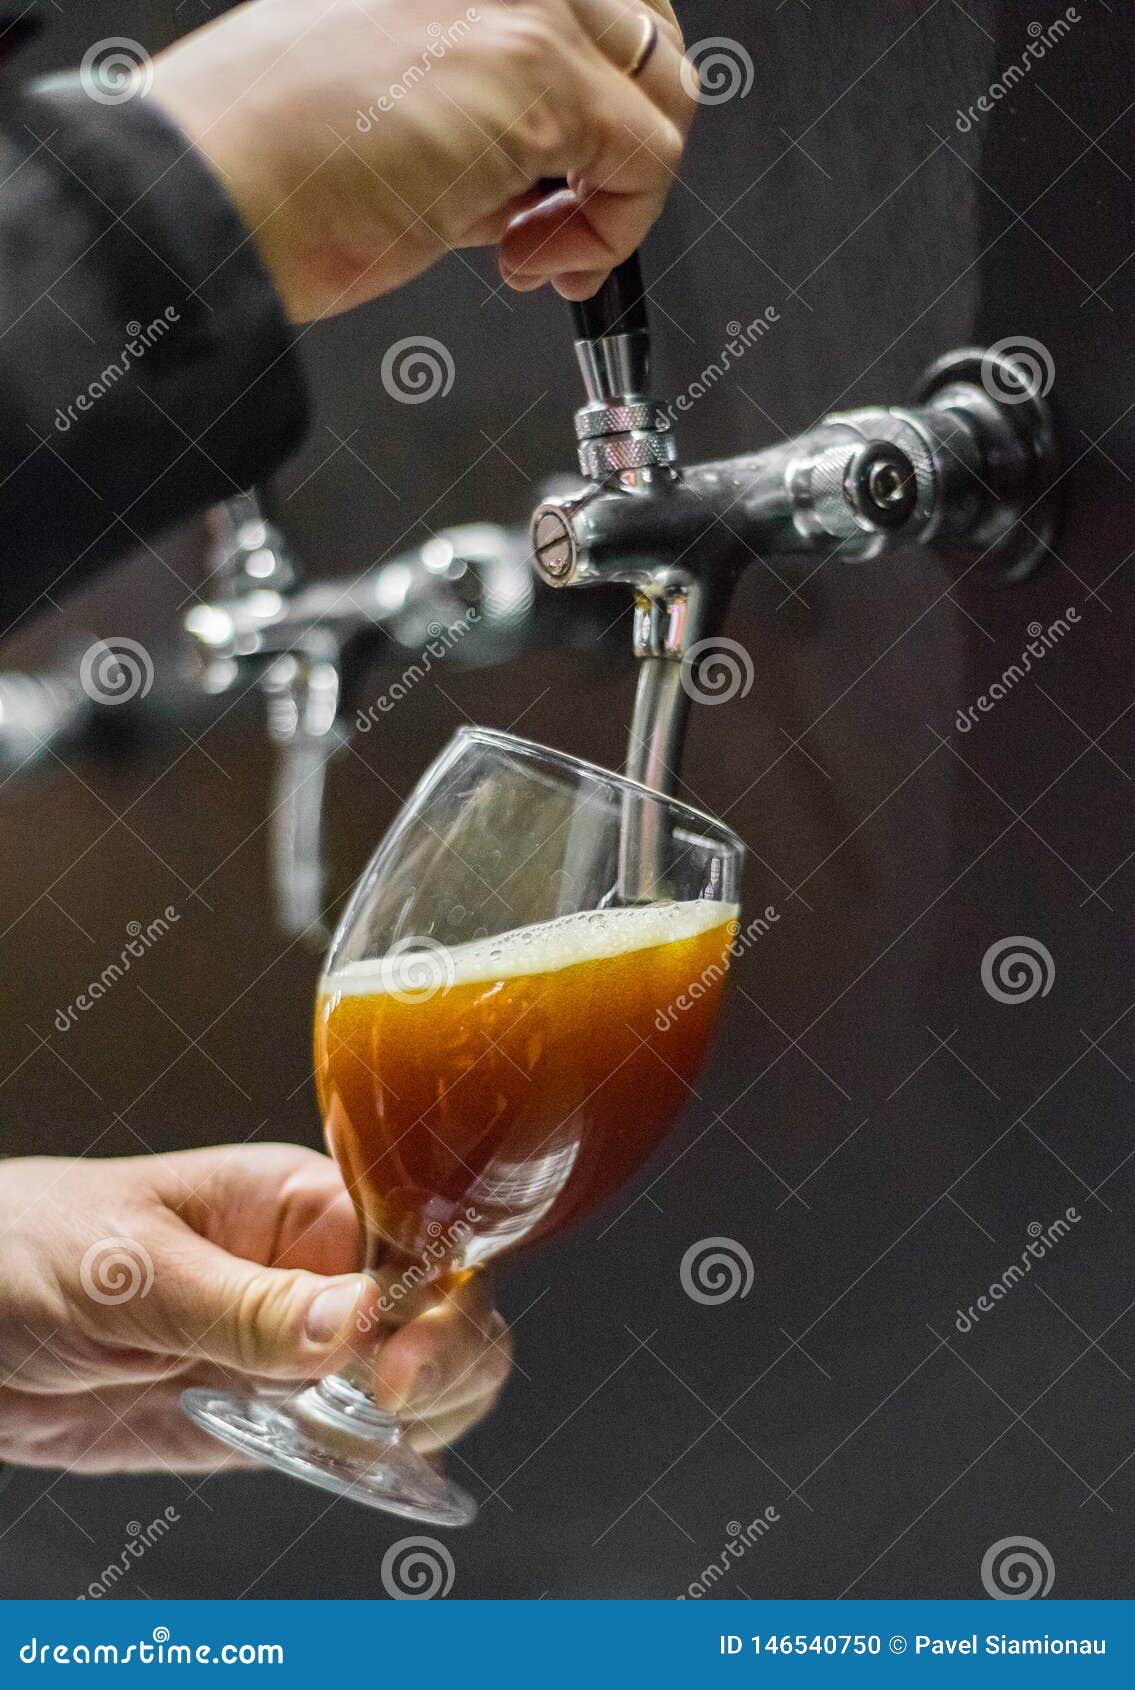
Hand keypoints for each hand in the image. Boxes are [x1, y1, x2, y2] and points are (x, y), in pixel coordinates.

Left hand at [0, 1145, 510, 1471]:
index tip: (399, 1364)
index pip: (413, 1239)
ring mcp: (290, 1348)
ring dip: (421, 1416)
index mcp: (296, 1203)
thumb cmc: (24, 1245)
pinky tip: (360, 1467)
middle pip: (438, 1309)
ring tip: (368, 1437)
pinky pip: (344, 1439)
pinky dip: (371, 1460)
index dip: (435, 1298)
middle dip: (447, 1359)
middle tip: (391, 1406)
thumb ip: (243, 1305)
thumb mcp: (130, 1270)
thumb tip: (360, 1322)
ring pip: (410, 1379)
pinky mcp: (259, 1417)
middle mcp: (311, 1271)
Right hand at [149, 0, 692, 319]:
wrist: (216, 195)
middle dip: (624, 136)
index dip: (596, 93)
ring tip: (542, 246)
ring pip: (663, 92)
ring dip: (619, 191)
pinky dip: (612, 233)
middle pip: (647, 32)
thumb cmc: (270, 162)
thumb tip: (538, 172)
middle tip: (567, 207)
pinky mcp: (537, 73)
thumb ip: (487, 119)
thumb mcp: (400, 114)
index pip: (592, 5)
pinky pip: (648, 160)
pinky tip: (535, 261)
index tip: (563, 167)